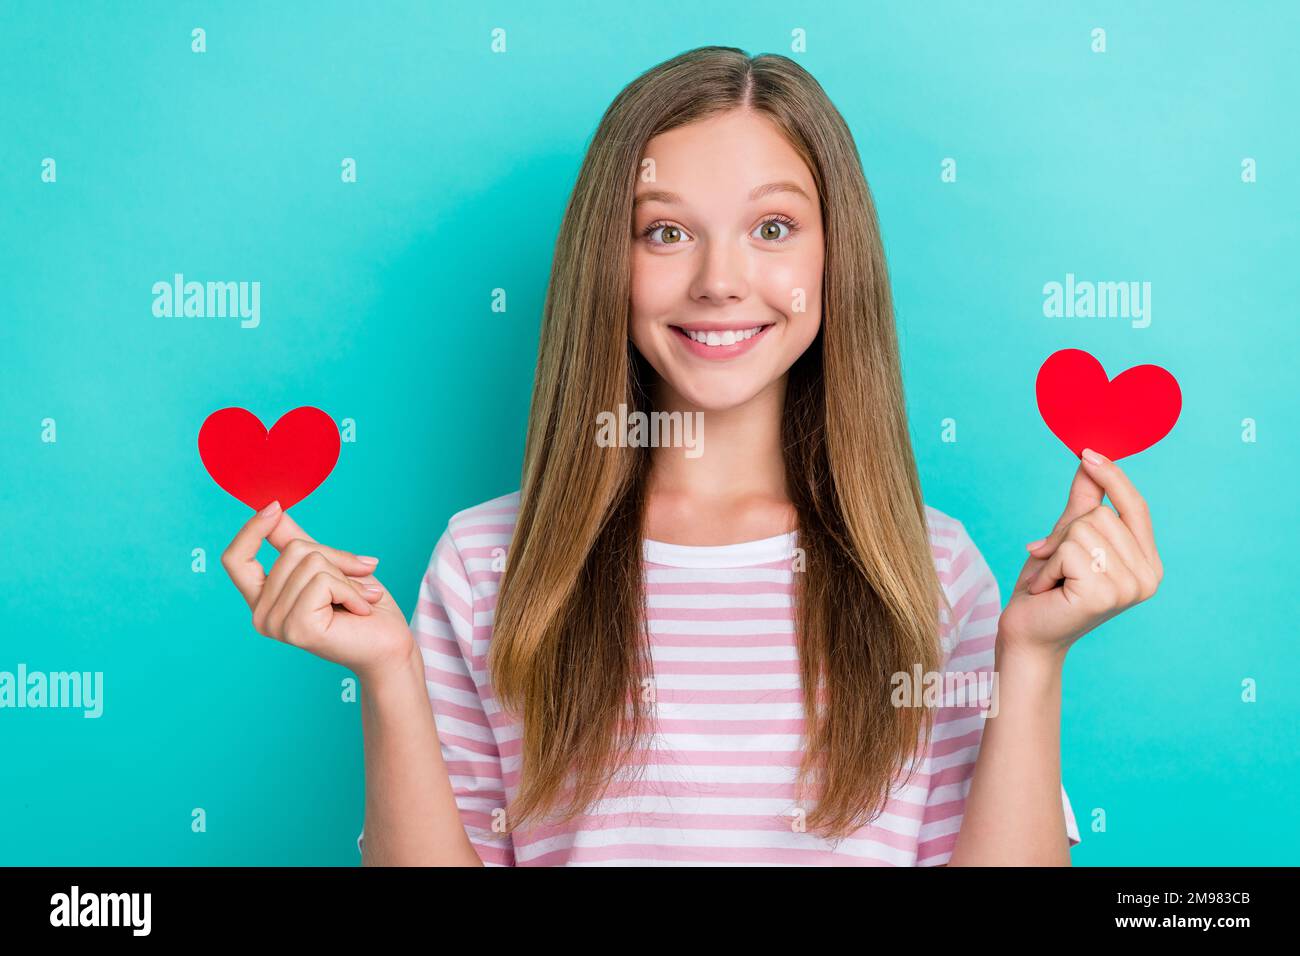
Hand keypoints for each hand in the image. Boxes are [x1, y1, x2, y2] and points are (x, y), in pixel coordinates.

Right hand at [221, 500, 415, 680]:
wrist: (389, 643)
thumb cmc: (362, 605)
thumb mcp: (328, 565)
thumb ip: (296, 541)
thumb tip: (274, 509)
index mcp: (263, 599)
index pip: (235, 559)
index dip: (251, 529)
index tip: (275, 507)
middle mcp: (261, 615)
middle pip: (292, 551)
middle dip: (334, 557)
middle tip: (359, 579)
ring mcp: (276, 624)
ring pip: (310, 563)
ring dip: (346, 577)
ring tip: (360, 599)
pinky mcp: (298, 629)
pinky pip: (323, 582)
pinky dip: (351, 589)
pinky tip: (361, 609)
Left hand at [998, 448, 1164, 660]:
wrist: (1028, 634)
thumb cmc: (1047, 588)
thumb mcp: (1067, 538)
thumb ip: (1084, 502)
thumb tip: (1089, 457)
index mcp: (1147, 562)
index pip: (1137, 507)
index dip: (1113, 477)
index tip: (1087, 452)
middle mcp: (1148, 576)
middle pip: (1101, 515)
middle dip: (1065, 535)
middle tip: (1055, 567)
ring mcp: (1131, 587)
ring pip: (1083, 529)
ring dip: (1054, 553)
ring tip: (1053, 580)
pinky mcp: (1106, 594)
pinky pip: (1070, 549)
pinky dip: (1048, 566)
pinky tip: (1048, 590)